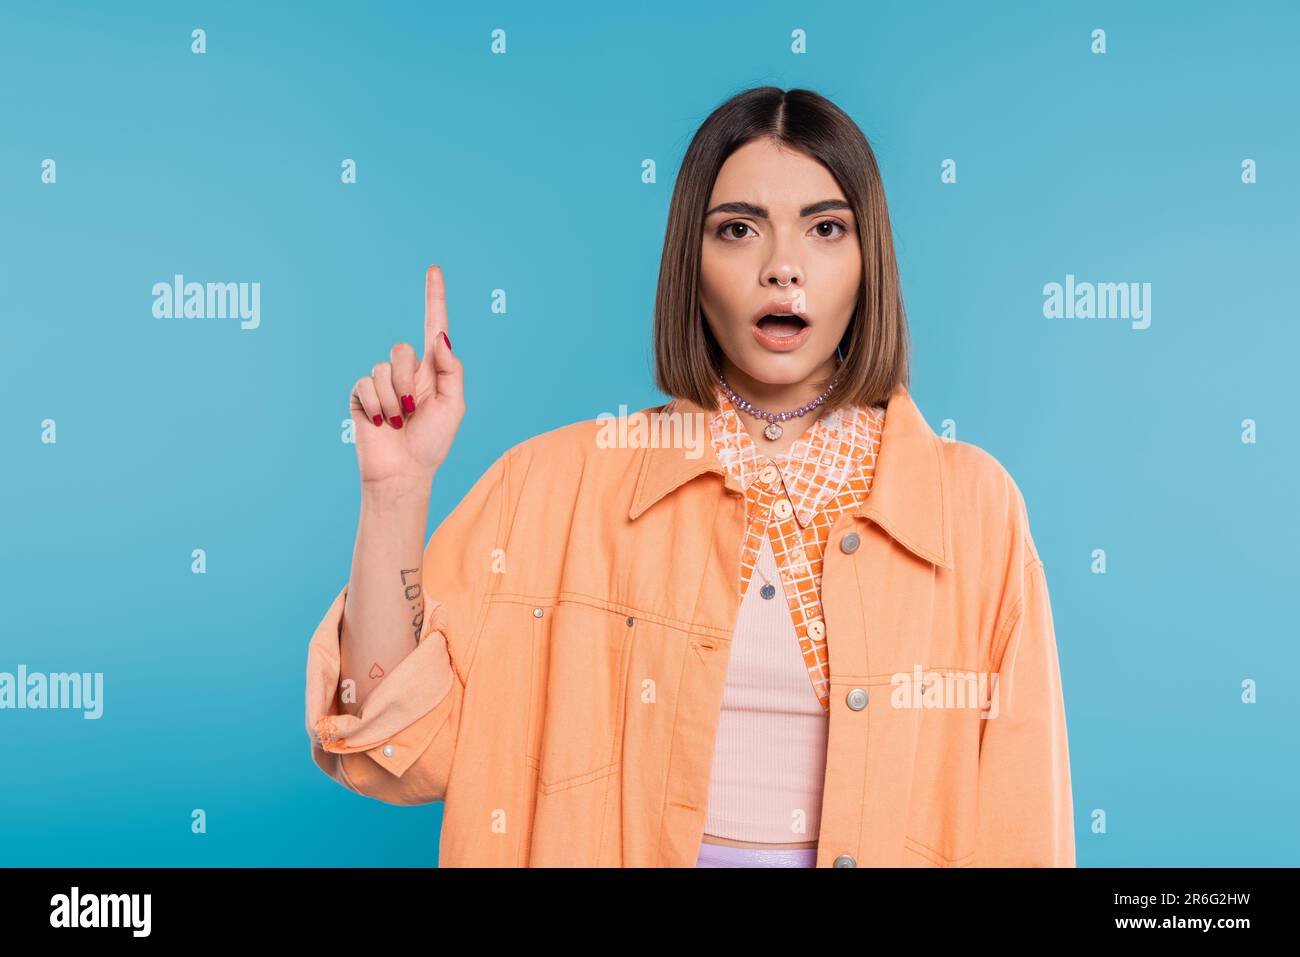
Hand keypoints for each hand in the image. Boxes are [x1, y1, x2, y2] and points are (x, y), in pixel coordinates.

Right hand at [349, 265, 464, 485]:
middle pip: (402, 349)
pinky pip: (366, 384)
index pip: (433, 327)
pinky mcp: (363, 395)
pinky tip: (383, 423)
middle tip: (414, 409)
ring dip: (395, 399)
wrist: (404, 472)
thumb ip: (451, 368)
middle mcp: (406, 371)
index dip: (434, 298)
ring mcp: (382, 382)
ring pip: (383, 367)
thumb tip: (439, 336)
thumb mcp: (454, 405)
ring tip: (400, 421)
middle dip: (409, 380)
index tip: (434, 269)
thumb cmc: (433, 442)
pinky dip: (379, 405)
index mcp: (432, 370)